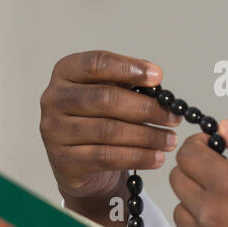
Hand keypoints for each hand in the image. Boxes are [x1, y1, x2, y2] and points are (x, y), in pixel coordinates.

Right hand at [39, 50, 183, 208]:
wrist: (78, 162)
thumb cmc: (97, 119)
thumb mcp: (109, 93)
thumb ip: (128, 83)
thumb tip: (156, 79)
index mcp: (66, 72)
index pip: (96, 63)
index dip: (128, 68)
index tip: (157, 77)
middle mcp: (54, 99)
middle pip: (105, 98)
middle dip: (145, 108)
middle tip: (173, 116)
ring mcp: (54, 131)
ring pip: (108, 131)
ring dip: (146, 136)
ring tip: (170, 140)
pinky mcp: (63, 160)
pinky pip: (106, 157)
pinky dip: (137, 157)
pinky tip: (156, 157)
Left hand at [169, 120, 227, 226]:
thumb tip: (224, 128)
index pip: (188, 155)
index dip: (196, 144)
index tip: (208, 146)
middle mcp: (210, 215)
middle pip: (178, 180)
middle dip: (194, 169)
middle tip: (217, 172)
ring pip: (180, 210)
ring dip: (195, 201)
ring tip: (226, 204)